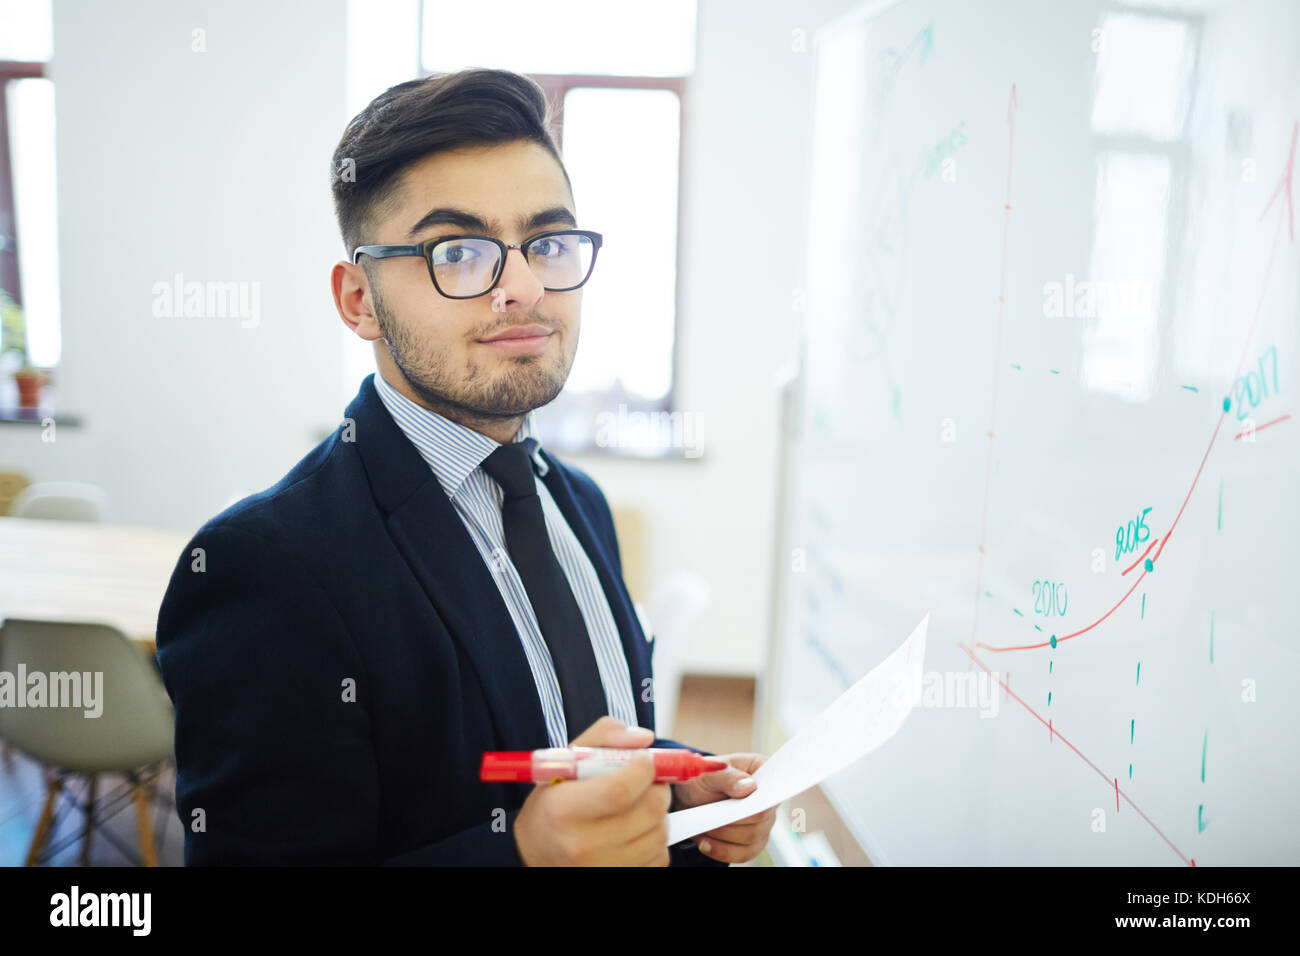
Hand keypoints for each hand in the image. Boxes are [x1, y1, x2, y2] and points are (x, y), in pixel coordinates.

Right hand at [512, 717, 671, 865]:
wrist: (535, 853)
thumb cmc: (553, 804)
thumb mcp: (566, 761)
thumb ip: (604, 736)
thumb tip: (644, 738)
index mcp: (563, 810)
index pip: (620, 789)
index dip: (643, 769)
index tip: (644, 760)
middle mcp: (582, 844)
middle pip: (649, 810)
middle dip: (658, 788)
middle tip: (648, 782)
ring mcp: (602, 867)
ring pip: (659, 834)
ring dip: (658, 814)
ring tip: (637, 807)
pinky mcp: (619, 878)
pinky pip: (659, 857)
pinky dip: (655, 840)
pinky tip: (635, 831)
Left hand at [671, 752, 775, 863]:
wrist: (689, 798)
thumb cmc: (702, 779)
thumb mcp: (708, 772)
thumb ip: (727, 776)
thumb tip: (749, 787)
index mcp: (761, 771)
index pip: (772, 786)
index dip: (763, 798)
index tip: (745, 804)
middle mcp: (767, 798)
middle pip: (762, 817)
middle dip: (733, 820)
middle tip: (711, 816)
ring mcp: (762, 822)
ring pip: (753, 838)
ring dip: (725, 836)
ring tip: (704, 828)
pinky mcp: (752, 841)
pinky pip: (744, 853)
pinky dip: (723, 850)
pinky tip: (706, 843)